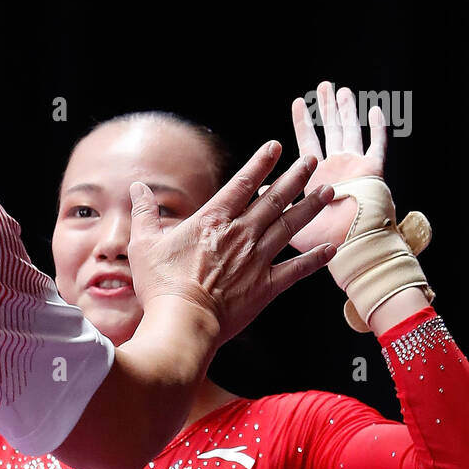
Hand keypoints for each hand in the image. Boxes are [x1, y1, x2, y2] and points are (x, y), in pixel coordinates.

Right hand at [127, 142, 336, 345]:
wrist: (184, 322)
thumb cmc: (161, 285)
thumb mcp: (144, 244)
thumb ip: (144, 213)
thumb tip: (138, 188)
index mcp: (213, 220)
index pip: (242, 183)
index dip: (261, 162)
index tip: (276, 146)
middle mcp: (241, 234)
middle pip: (275, 198)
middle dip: (296, 177)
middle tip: (312, 160)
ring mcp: (257, 259)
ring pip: (291, 226)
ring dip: (311, 207)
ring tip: (328, 192)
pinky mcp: (267, 286)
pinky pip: (297, 269)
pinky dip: (315, 258)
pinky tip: (331, 248)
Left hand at [259, 81, 385, 250]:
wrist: (351, 249)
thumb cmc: (321, 240)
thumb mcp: (291, 219)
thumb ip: (276, 200)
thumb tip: (259, 188)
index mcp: (317, 176)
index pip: (308, 142)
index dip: (304, 122)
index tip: (299, 103)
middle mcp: (336, 168)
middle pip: (331, 130)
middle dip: (326, 109)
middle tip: (325, 86)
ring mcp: (355, 168)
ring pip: (351, 131)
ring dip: (346, 111)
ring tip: (342, 91)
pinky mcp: (372, 171)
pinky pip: (377, 145)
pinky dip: (377, 128)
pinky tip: (374, 110)